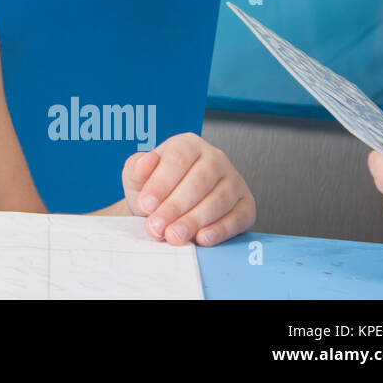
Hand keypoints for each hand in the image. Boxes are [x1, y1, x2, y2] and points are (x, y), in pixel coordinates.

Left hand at [122, 132, 255, 245]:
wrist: (167, 212)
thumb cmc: (154, 191)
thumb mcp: (136, 177)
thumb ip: (137, 169)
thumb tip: (145, 162)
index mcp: (188, 144)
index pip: (178, 158)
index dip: (161, 183)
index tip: (146, 204)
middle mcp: (215, 158)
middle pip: (199, 181)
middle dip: (175, 207)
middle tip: (157, 226)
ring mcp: (234, 180)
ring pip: (218, 200)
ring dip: (194, 221)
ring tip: (174, 236)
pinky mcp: (246, 204)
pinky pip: (238, 217)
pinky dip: (220, 230)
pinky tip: (202, 238)